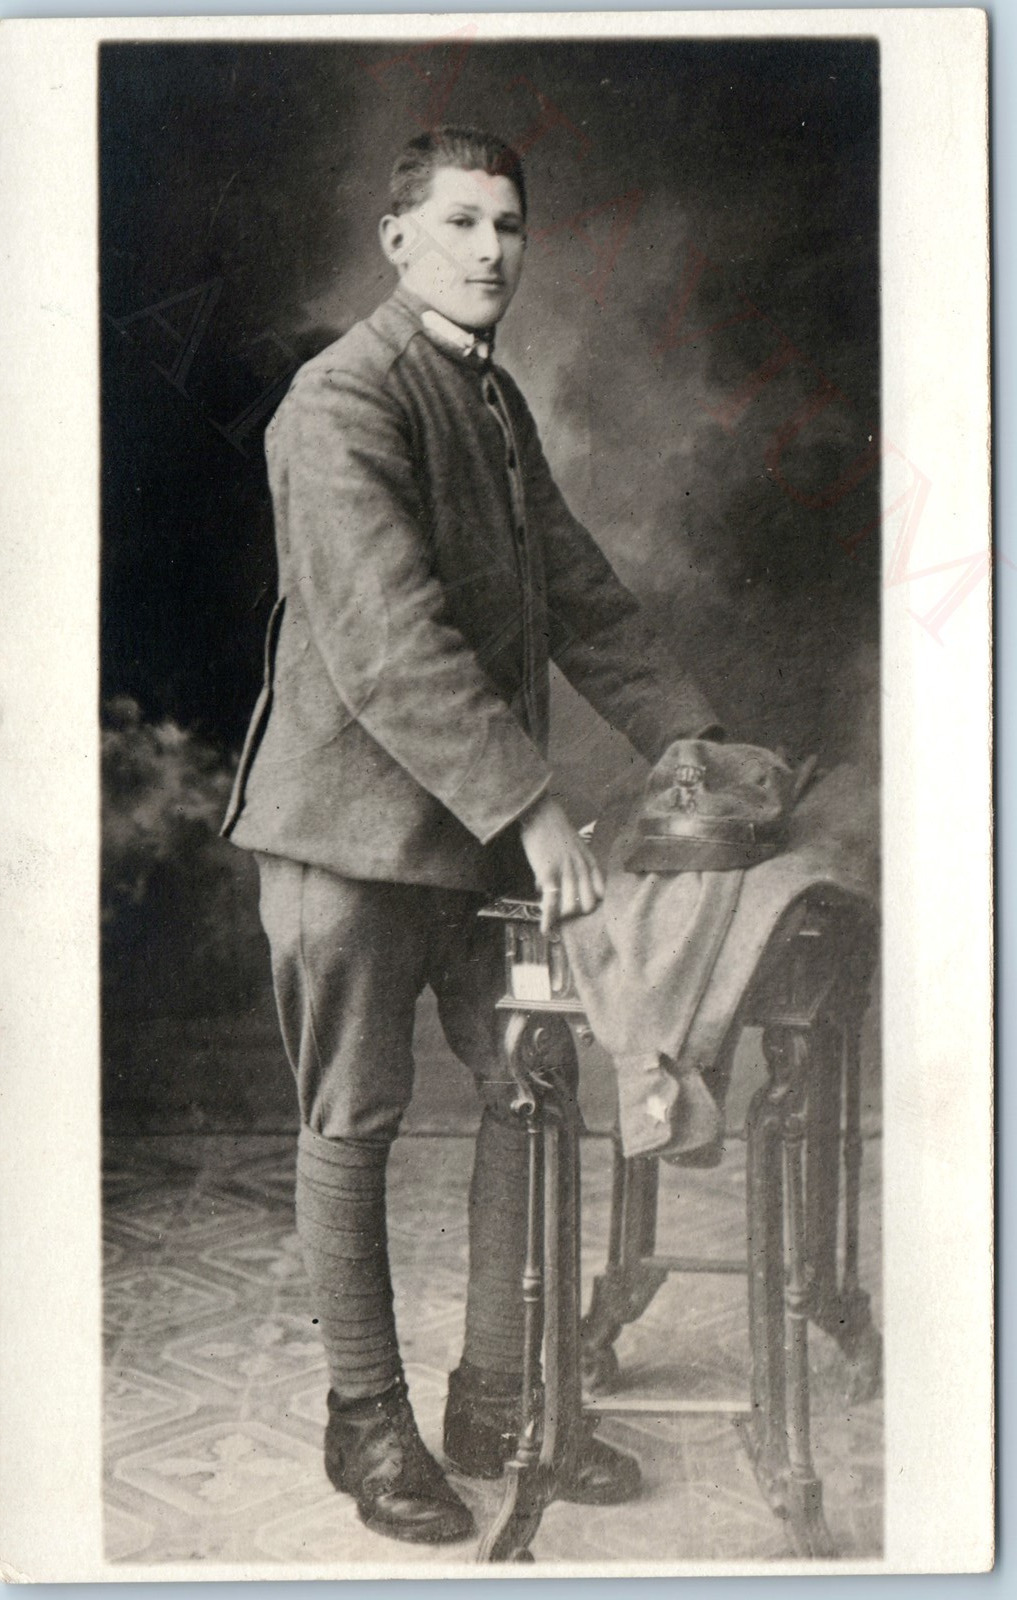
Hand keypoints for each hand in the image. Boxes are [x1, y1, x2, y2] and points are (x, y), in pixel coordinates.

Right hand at [519, 795, 605, 934]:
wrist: (541, 812)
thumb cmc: (552, 828)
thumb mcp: (572, 846)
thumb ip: (569, 866)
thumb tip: (549, 888)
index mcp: (590, 862)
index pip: (600, 893)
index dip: (591, 905)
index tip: (579, 910)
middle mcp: (582, 870)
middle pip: (588, 905)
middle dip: (576, 914)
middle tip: (562, 914)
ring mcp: (566, 872)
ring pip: (571, 907)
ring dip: (561, 917)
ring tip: (551, 918)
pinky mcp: (549, 874)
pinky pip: (551, 903)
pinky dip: (548, 920)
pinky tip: (545, 930)